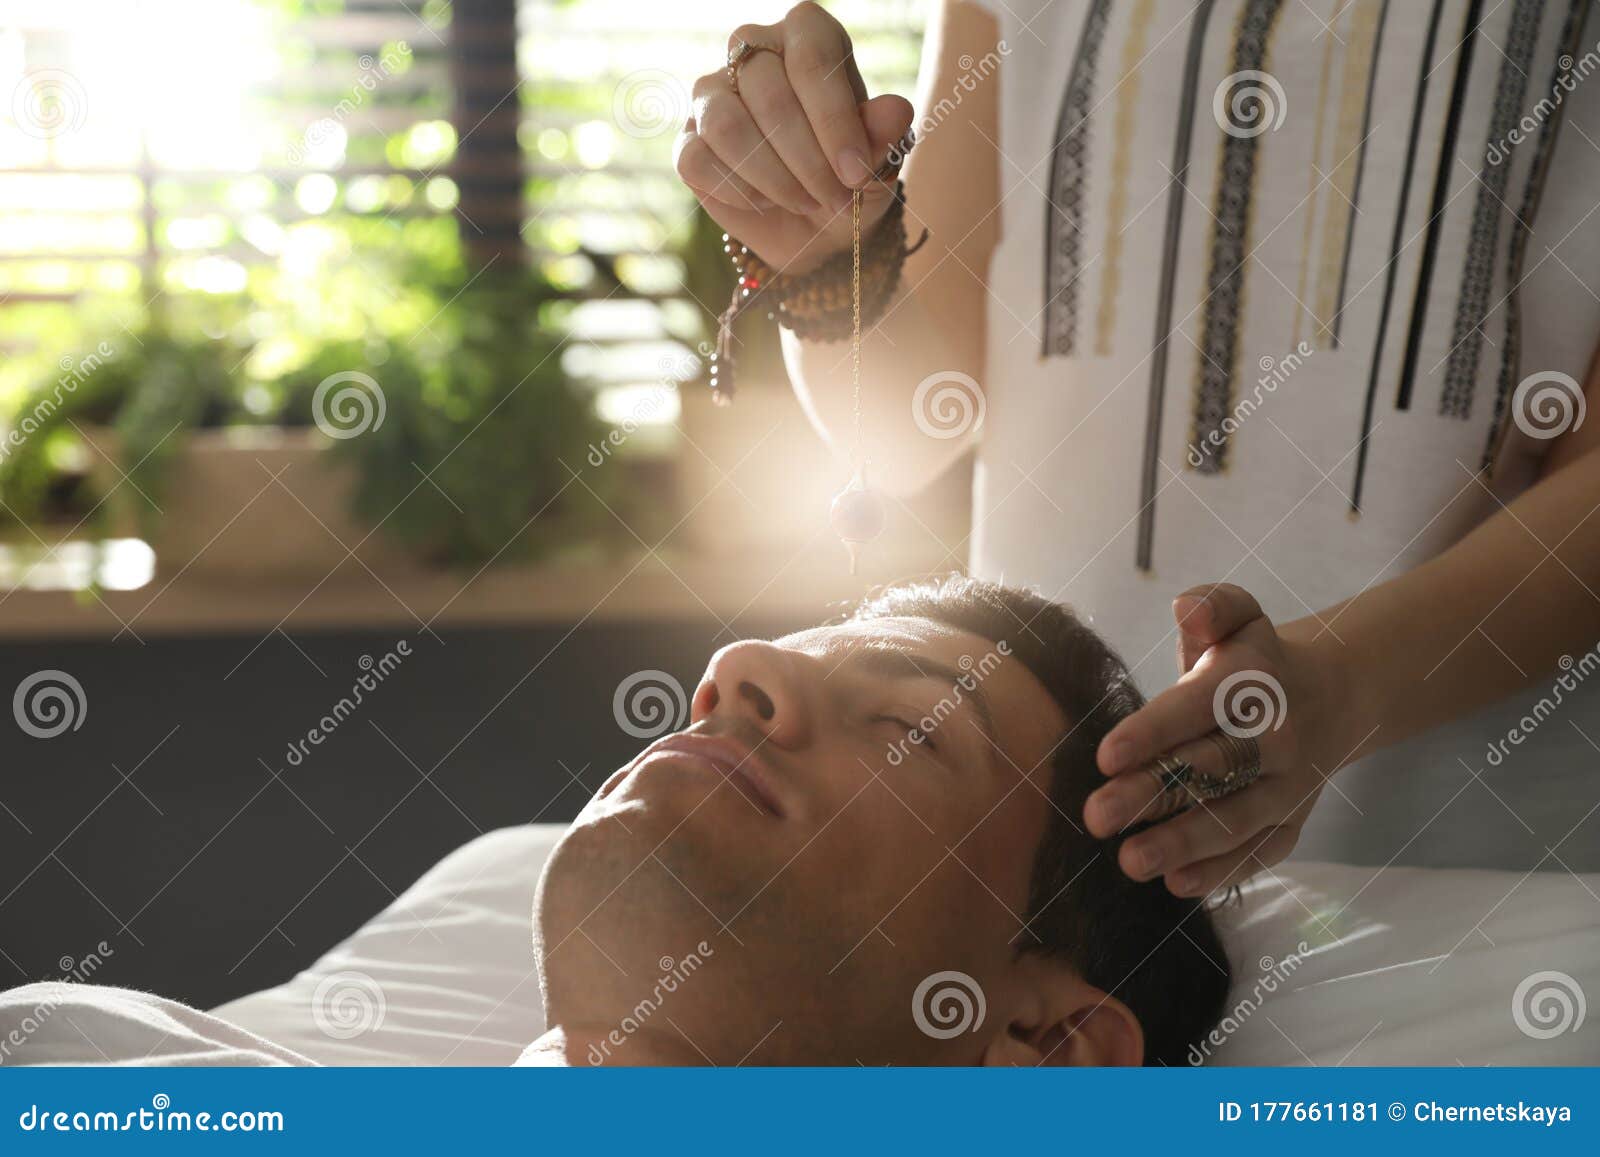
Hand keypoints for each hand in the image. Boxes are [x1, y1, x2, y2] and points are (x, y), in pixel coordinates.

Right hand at [674, 2, 914, 271]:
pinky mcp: (689, 140)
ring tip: (806, 203)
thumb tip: (895, 111)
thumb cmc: (848, 179)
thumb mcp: (877, 165)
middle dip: (809, 161)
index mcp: (806, 35)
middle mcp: (752, 51)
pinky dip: (740, 193)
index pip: (811, 56)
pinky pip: (700, 161)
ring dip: (774, 178)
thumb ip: (885, 137)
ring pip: (728, 126)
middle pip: (769, 94)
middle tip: (838, 199)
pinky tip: (765, 202)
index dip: (835, 119)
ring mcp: (713, 94)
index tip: (857, 173)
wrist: (816, 227)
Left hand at [1083, 583, 1346, 896]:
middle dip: (1151, 794)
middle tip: (1096, 816)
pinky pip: (1261, 853)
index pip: (1198, 708)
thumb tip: (1186, 607)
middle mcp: (1278, 738)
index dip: (1153, 732)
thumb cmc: (1256, 658)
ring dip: (1182, 843)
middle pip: (1210, 769)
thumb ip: (1214, 606)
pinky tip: (1176, 883)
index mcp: (1255, 682)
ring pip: (1235, 819)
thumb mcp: (1241, 616)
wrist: (1332, 697)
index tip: (1105, 756)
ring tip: (1128, 861)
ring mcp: (1288, 786)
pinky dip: (1222, 872)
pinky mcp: (1293, 822)